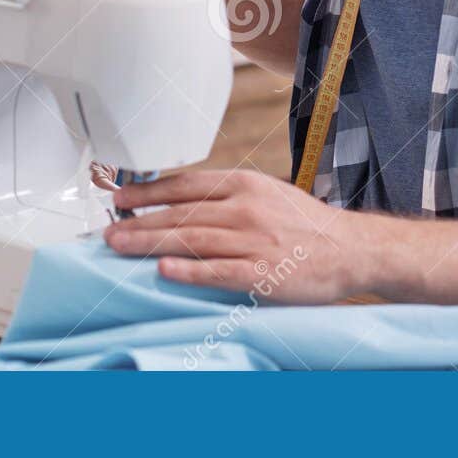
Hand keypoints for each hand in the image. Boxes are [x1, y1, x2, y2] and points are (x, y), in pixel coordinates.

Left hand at [103, 169, 367, 302]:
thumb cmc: (306, 225)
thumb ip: (228, 197)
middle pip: (181, 214)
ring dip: (150, 244)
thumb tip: (181, 203)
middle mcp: (246, 208)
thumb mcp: (267, 194)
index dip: (148, 191)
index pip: (186, 185)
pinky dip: (189, 271)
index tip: (120, 198)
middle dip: (139, 222)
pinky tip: (163, 271)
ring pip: (191, 240)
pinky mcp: (262, 272)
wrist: (350, 249)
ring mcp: (254, 240)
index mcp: (246, 185)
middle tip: (107, 231)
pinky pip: (218, 271)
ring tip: (119, 248)